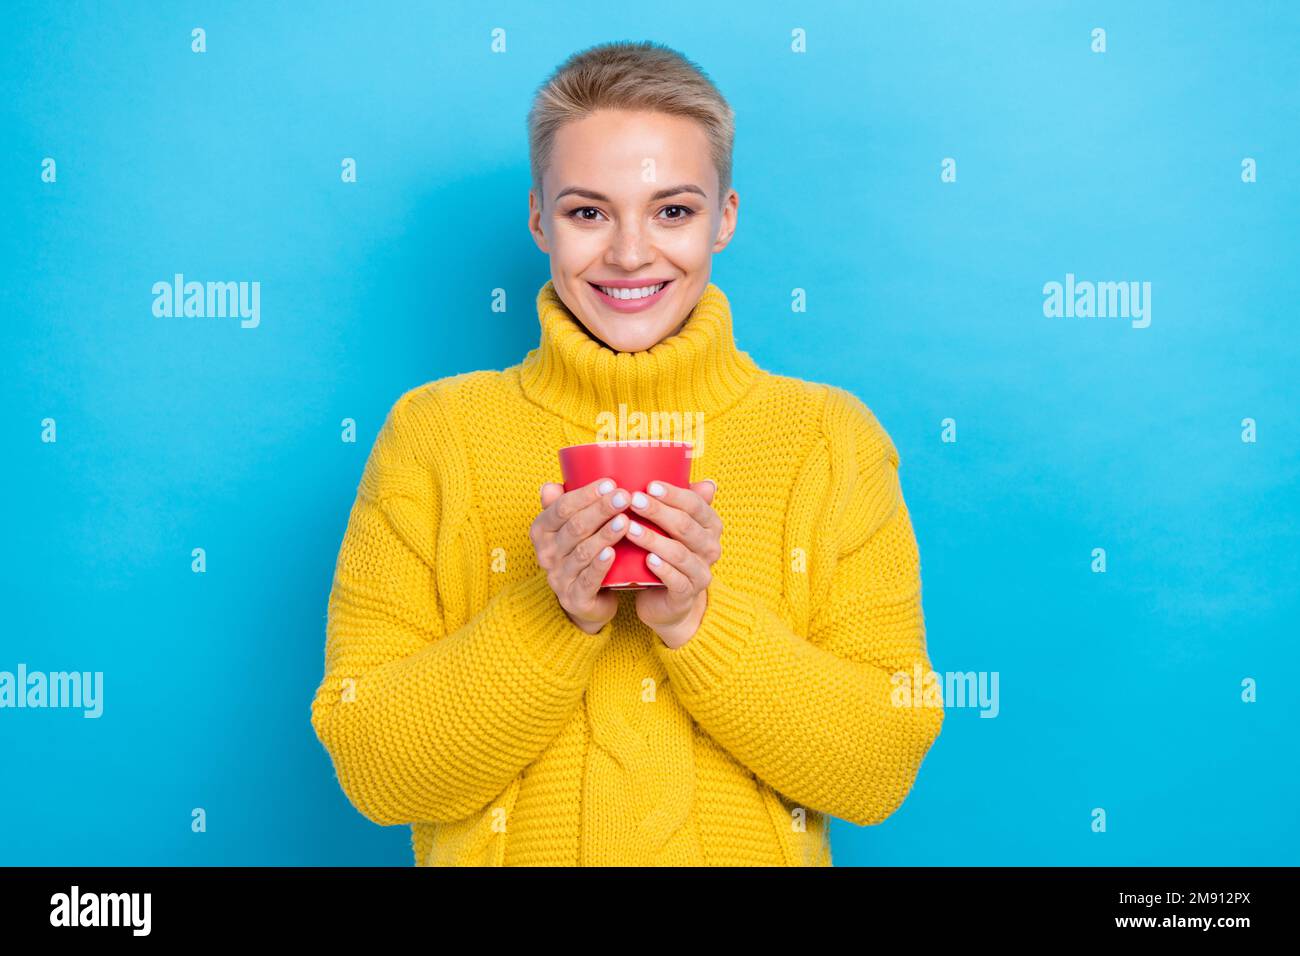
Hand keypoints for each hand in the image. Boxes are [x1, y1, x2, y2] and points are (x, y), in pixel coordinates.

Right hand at [531, 478, 631, 634]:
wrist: (586, 599)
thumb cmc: (580, 553)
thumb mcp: (568, 528)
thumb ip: (561, 506)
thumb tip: (550, 486)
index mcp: (542, 531)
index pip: (561, 509)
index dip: (585, 495)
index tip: (610, 483)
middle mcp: (546, 554)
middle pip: (574, 528)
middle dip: (601, 510)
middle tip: (625, 497)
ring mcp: (559, 578)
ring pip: (583, 552)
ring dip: (605, 535)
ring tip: (625, 520)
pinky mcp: (575, 598)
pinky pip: (588, 580)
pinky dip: (600, 565)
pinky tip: (613, 552)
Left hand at [624, 479, 720, 647]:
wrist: (667, 600)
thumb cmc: (668, 553)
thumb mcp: (672, 526)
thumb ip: (678, 501)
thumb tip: (700, 478)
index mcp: (710, 525)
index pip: (696, 505)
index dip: (674, 494)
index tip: (649, 485)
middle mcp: (711, 547)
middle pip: (685, 526)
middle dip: (658, 512)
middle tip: (632, 500)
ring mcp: (701, 572)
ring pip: (679, 552)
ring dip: (653, 539)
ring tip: (630, 528)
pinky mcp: (687, 594)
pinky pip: (677, 580)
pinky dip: (662, 569)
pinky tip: (646, 560)